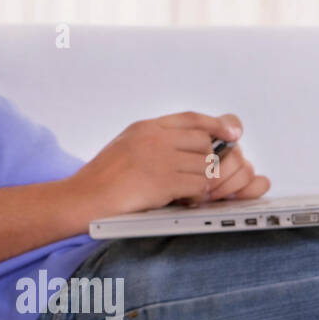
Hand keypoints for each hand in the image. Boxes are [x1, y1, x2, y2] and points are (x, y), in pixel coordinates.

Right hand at [64, 111, 270, 221]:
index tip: (234, 132)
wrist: (83, 198)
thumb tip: (188, 145)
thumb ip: (155, 141)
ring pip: (204, 166)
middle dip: (205, 163)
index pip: (191, 118)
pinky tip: (181, 200)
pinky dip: (195, 196)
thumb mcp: (128, 146)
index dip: (217, 124)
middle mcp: (154, 138)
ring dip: (199, 183)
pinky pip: (198, 185)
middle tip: (193, 178)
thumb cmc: (104, 179)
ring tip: (182, 192)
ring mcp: (158, 158)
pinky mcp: (162, 181)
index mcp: (146, 127)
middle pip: (204, 144)